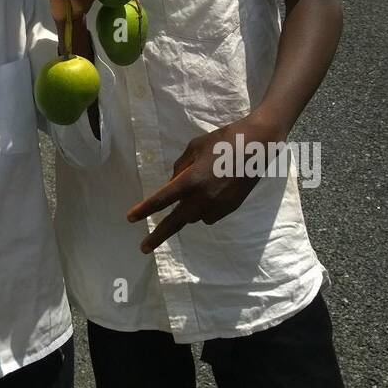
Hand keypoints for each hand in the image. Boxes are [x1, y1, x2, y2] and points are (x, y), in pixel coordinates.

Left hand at [126, 118, 280, 252]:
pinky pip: (209, 215)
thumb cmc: (223, 140)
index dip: (145, 210)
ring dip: (188, 210)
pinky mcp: (231, 209)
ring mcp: (219, 206)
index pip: (163, 199)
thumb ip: (180, 167)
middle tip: (143, 247)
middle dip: (158, 235)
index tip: (130, 218)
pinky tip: (214, 190)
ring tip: (201, 186)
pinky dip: (204, 208)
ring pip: (194, 217)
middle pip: (176, 222)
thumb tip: (172, 183)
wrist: (257, 146)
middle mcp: (203, 197)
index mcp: (192, 180)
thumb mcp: (195, 147)